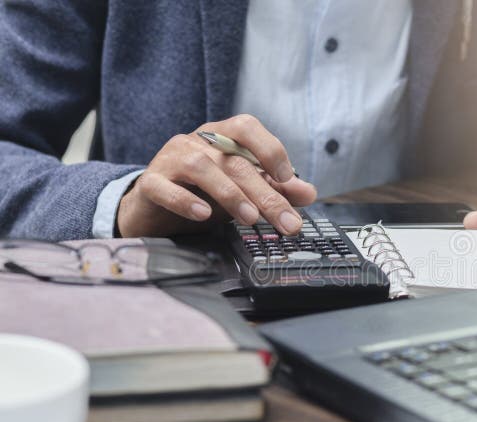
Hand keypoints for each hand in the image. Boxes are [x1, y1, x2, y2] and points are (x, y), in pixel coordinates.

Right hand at [117, 114, 316, 236]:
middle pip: (233, 160)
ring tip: (250, 219)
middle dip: (264, 193)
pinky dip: (184, 200)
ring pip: (202, 168)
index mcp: (221, 136)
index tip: (288, 178)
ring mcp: (171, 159)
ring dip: (230, 194)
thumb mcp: (244, 190)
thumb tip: (309, 193)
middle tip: (286, 221)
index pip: (246, 128)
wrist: (155, 206)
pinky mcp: (150, 182)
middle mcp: (197, 142)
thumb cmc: (204, 192)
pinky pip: (164, 187)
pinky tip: (203, 215)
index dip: (269, 149)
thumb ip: (275, 189)